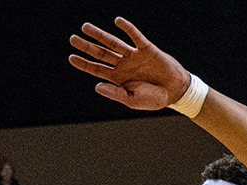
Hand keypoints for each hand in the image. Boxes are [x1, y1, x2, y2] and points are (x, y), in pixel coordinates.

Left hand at [68, 18, 189, 110]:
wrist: (175, 91)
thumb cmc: (154, 99)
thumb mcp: (132, 101)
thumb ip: (115, 94)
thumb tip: (97, 86)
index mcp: (117, 78)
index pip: (96, 69)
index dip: (84, 63)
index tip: (71, 57)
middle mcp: (123, 65)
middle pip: (100, 53)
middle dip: (86, 46)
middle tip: (72, 39)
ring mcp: (134, 56)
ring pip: (113, 43)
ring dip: (99, 35)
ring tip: (85, 27)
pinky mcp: (147, 49)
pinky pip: (135, 37)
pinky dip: (128, 29)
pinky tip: (117, 21)